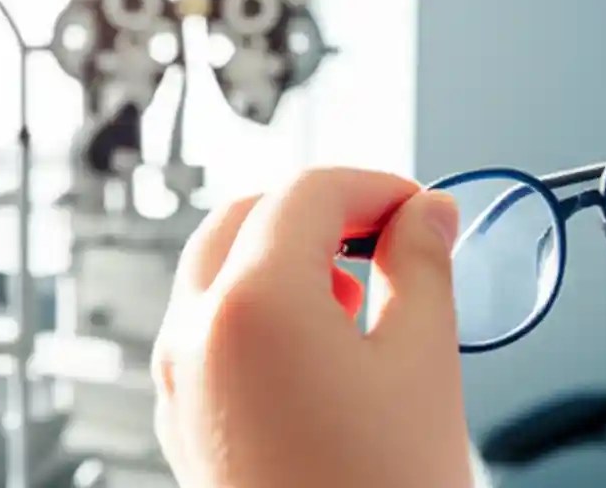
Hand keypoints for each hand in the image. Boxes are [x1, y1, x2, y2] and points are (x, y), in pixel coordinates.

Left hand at [150, 168, 474, 487]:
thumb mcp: (424, 362)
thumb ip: (422, 265)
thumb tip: (428, 213)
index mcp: (252, 304)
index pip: (309, 193)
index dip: (375, 187)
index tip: (419, 209)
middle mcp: (195, 333)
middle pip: (247, 216)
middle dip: (320, 212)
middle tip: (387, 236)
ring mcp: (178, 379)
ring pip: (216, 268)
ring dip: (283, 255)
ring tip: (357, 296)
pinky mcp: (181, 418)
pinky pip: (204, 326)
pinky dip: (254, 306)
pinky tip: (316, 346)